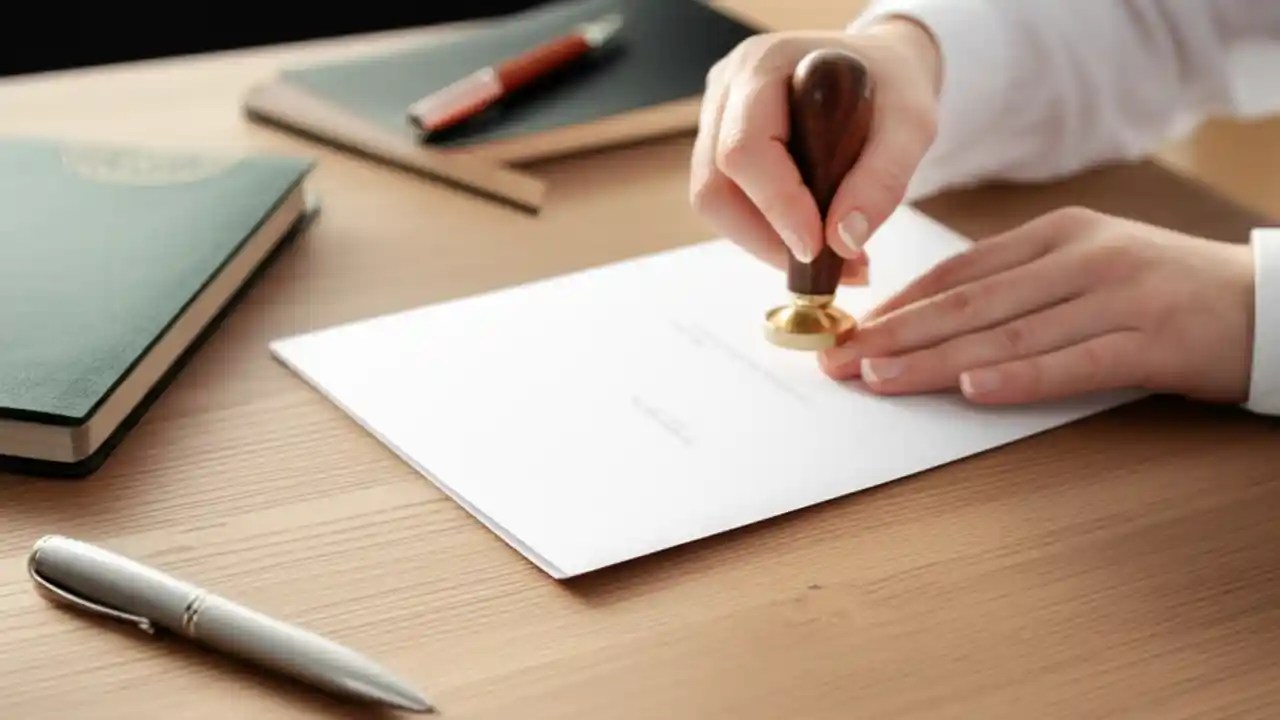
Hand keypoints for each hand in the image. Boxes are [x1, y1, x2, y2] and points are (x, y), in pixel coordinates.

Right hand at [690, 19, 941, 279]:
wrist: (879, 68)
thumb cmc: (894, 86)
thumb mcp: (912, 125)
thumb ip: (883, 178)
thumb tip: (843, 242)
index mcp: (763, 66)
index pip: (744, 150)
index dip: (776, 206)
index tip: (819, 248)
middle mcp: (726, 89)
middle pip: (714, 186)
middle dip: (766, 239)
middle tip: (828, 268)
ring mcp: (714, 117)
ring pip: (714, 201)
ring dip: (765, 242)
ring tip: (828, 258)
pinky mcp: (717, 144)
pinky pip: (726, 203)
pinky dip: (764, 232)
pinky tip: (810, 237)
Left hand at [820, 207, 1255, 404]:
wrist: (1263, 302)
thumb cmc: (1158, 290)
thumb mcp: (1087, 265)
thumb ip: (1019, 283)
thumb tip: (934, 315)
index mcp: (1059, 235)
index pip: (960, 271)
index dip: (900, 304)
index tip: (849, 330)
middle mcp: (1081, 258)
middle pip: (970, 302)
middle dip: (896, 335)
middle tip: (840, 360)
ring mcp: (1117, 297)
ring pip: (1007, 333)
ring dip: (935, 360)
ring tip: (880, 378)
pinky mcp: (1152, 341)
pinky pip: (1073, 361)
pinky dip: (1018, 376)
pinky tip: (972, 388)